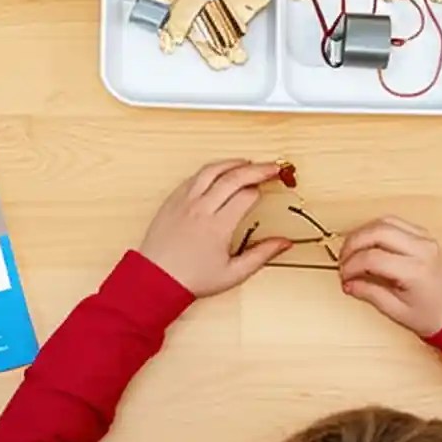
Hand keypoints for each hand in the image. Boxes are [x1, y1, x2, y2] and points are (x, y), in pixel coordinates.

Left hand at [140, 159, 292, 297]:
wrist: (156, 279)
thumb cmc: (193, 279)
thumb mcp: (233, 273)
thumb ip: (261, 255)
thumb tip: (284, 243)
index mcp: (218, 227)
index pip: (246, 196)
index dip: (260, 191)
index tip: (266, 191)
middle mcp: (201, 209)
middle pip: (233, 177)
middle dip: (256, 169)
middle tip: (271, 167)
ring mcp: (185, 202)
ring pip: (211, 171)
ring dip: (232, 163)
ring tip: (247, 162)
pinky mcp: (172, 200)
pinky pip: (193, 177)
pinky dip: (210, 170)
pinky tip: (219, 172)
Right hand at [337, 217, 441, 336]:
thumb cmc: (431, 315)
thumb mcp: (396, 311)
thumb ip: (370, 293)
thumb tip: (348, 283)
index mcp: (415, 271)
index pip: (373, 258)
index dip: (352, 265)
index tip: (344, 276)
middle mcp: (422, 249)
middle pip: (377, 232)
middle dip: (353, 243)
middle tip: (343, 260)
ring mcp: (425, 239)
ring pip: (385, 221)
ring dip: (363, 233)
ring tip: (353, 251)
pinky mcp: (424, 235)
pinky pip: (396, 222)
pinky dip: (377, 229)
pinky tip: (369, 244)